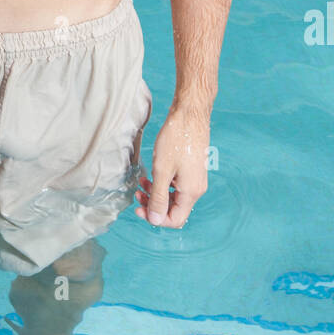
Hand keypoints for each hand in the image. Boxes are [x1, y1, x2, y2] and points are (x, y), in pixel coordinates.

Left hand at [135, 108, 209, 228]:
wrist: (189, 115)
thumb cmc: (176, 140)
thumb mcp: (162, 171)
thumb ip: (159, 198)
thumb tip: (155, 220)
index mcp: (191, 192)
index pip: (175, 219)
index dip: (156, 218)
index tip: (139, 209)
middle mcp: (196, 188)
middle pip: (174, 208)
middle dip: (154, 204)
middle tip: (137, 194)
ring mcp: (195, 178)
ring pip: (174, 196)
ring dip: (157, 192)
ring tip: (141, 182)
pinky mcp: (192, 169)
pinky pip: (177, 184)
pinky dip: (163, 183)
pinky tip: (152, 174)